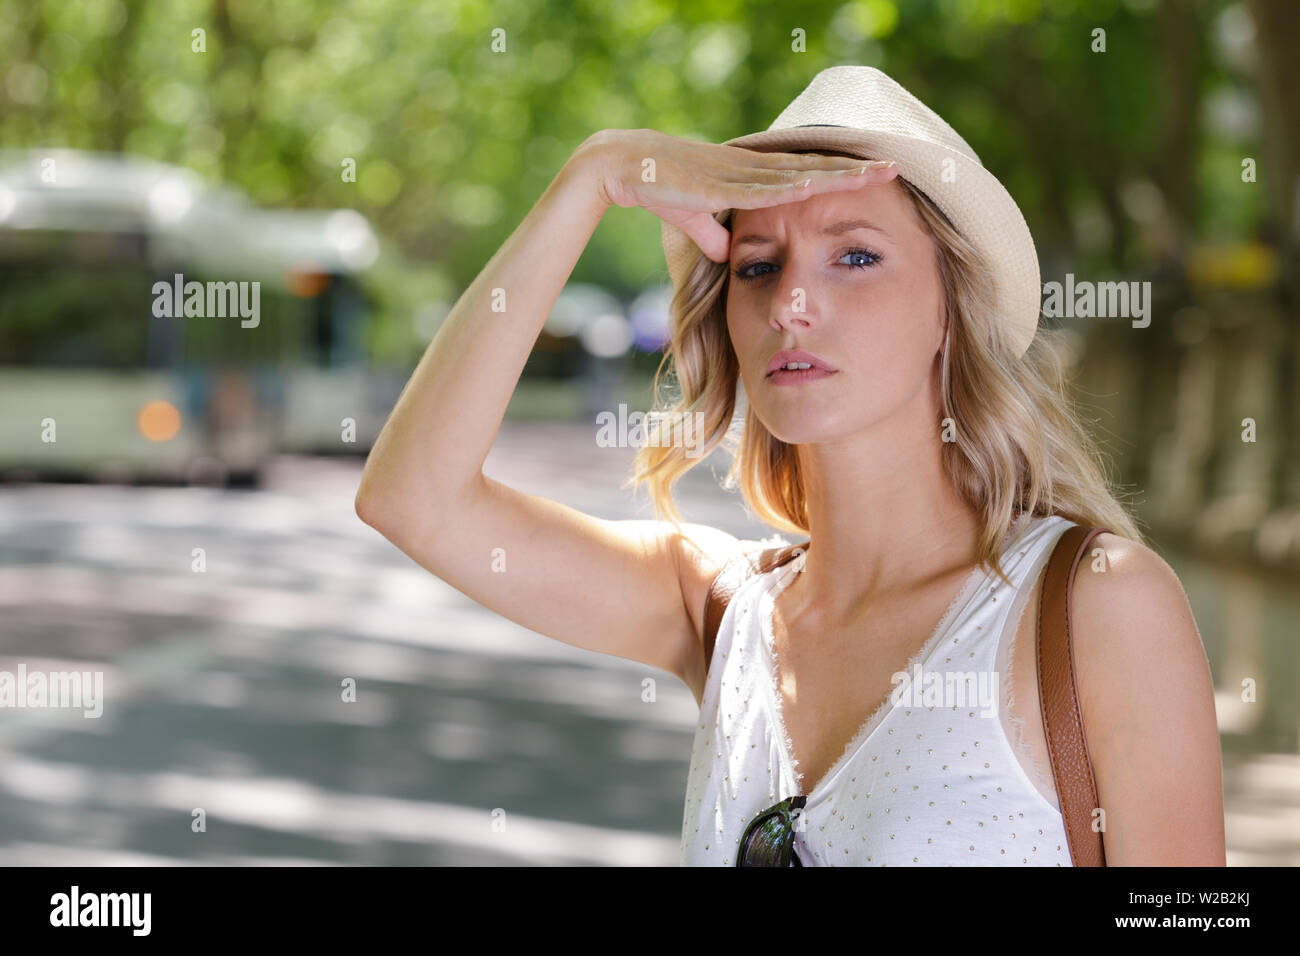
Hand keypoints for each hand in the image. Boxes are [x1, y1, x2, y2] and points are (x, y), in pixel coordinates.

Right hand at [571, 128, 898, 262]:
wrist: (627, 167)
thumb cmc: (661, 190)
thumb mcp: (697, 221)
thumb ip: (716, 236)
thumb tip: (732, 256)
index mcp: (753, 175)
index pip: (808, 174)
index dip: (842, 175)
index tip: (876, 176)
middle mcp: (754, 169)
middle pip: (815, 168)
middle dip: (855, 170)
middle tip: (896, 166)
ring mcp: (740, 173)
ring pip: (799, 174)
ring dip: (837, 176)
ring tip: (874, 175)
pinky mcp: (721, 183)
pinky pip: (763, 187)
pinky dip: (791, 187)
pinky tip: (819, 184)